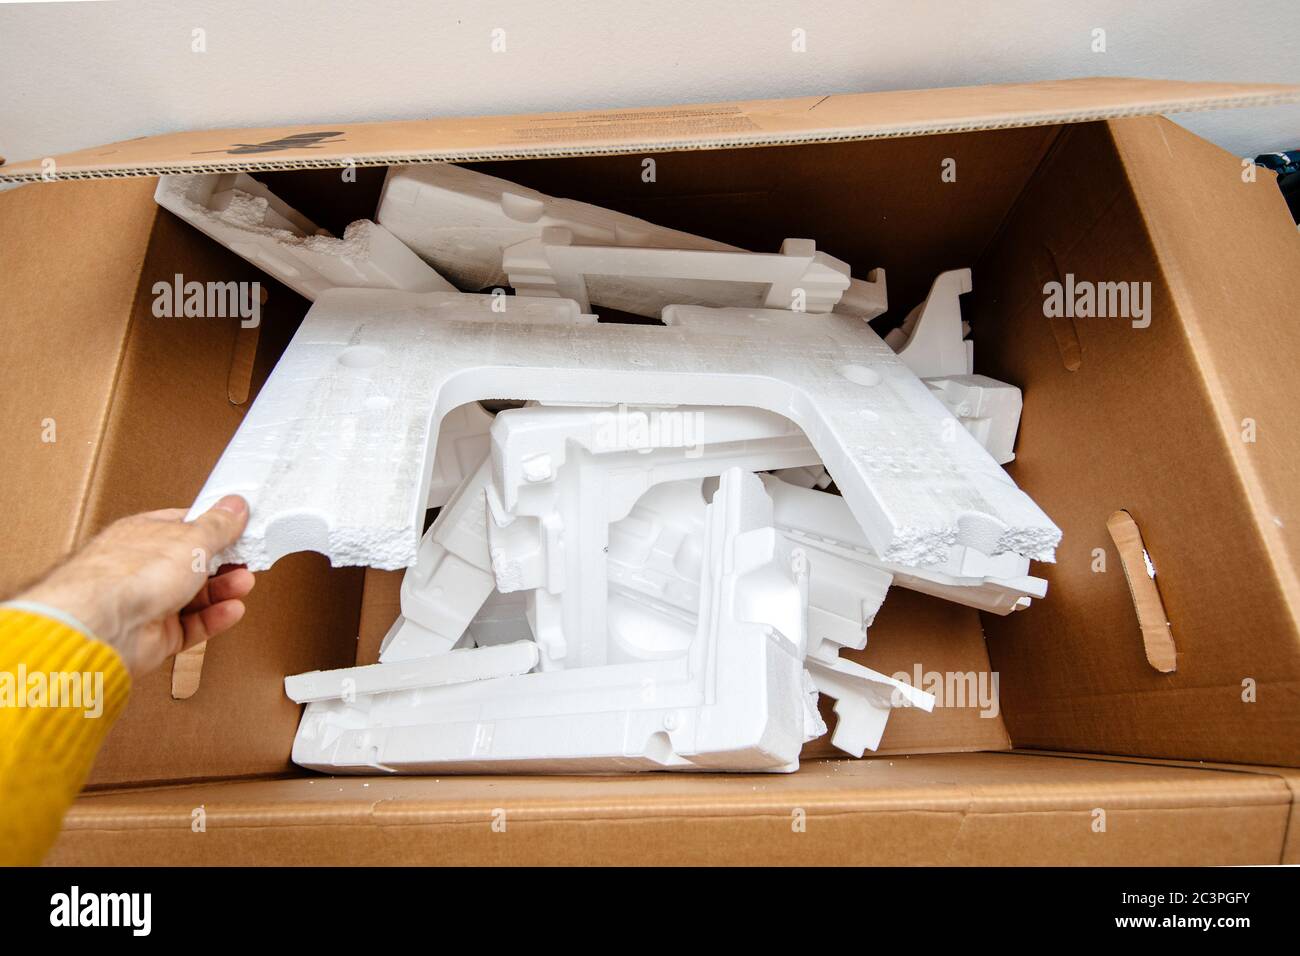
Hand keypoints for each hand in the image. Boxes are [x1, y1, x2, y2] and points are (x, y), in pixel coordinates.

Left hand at [17, 496, 254, 675]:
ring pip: (195, 596)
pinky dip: (214, 619)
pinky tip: (231, 610)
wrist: (106, 625)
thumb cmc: (131, 574)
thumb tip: (235, 506)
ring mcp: (149, 602)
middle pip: (194, 564)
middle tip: (246, 562)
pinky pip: (193, 625)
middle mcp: (144, 568)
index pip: (185, 527)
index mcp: (145, 535)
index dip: (215, 528)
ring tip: (243, 585)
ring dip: (223, 591)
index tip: (241, 530)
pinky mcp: (156, 635)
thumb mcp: (191, 537)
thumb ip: (218, 524)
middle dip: (224, 564)